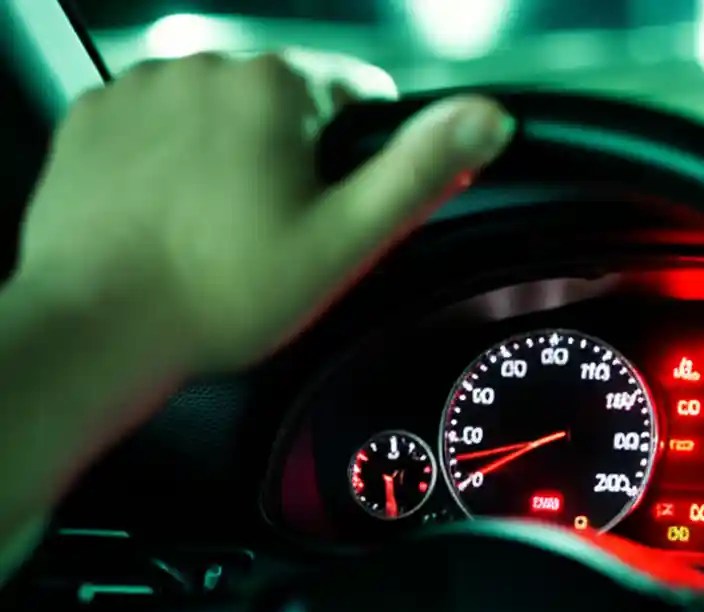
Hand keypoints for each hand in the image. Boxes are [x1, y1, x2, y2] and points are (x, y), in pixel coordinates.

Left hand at [14, 52, 512, 375]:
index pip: (355, 93)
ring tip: (215, 231)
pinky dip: (169, 162)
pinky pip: (157, 127)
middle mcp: (202, 68)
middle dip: (288, 158)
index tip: (325, 209)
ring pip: (219, 115)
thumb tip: (487, 116)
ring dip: (227, 157)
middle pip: (283, 105)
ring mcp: (139, 90)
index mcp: (274, 86)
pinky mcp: (93, 119)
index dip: (354, 158)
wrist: (98, 330)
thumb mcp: (346, 239)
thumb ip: (422, 169)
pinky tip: (170, 218)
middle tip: (270, 232)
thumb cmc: (220, 294)